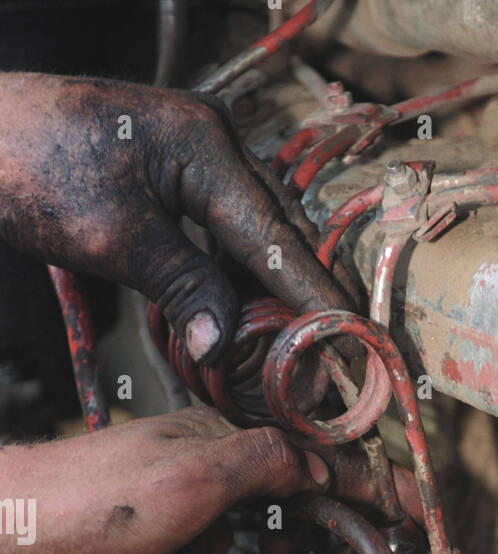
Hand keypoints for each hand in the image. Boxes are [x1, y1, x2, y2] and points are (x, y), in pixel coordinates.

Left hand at [0, 73, 349, 363]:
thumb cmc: (30, 168)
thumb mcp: (114, 238)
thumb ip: (182, 287)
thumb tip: (225, 344)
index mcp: (207, 147)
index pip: (277, 238)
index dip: (317, 294)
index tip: (352, 337)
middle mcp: (212, 143)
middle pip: (276, 232)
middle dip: (302, 295)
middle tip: (329, 354)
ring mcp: (192, 154)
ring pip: (249, 234)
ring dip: (266, 290)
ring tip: (293, 346)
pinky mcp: (170, 171)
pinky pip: (218, 231)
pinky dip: (230, 274)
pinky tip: (240, 313)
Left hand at [0, 405, 328, 553]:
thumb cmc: (82, 505)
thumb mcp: (194, 474)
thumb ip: (261, 463)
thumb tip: (315, 464)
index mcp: (204, 442)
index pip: (297, 457)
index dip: (353, 482)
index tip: (404, 505)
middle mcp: (178, 475)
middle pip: (262, 502)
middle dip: (285, 531)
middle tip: (297, 553)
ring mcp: (146, 518)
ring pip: (215, 547)